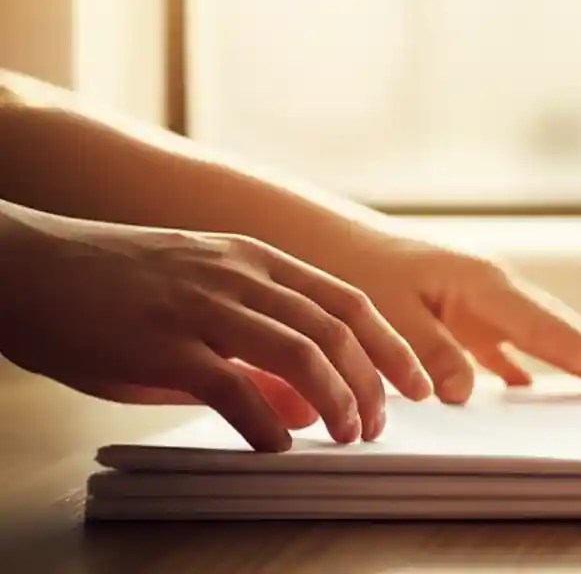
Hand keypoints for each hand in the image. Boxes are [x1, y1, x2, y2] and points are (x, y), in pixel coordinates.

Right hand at [0, 208, 429, 450]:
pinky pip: (233, 386)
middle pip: (337, 328)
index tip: (418, 382)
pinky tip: (277, 446)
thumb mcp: (195, 305)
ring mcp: (201, 304)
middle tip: (383, 423)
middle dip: (374, 380)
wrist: (22, 264)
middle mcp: (238, 274)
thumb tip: (306, 406)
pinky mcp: (160, 342)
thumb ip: (253, 352)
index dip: (390, 345)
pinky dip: (266, 422)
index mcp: (252, 258)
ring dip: (337, 401)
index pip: (346, 301)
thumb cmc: (109, 284)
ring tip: (348, 436)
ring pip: (300, 352)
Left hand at [333, 230, 580, 404]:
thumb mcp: (388, 313)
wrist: (327, 240)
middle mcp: (494, 290)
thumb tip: (464, 394)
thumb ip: (430, 352)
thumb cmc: (356, 268)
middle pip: (564, 330)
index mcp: (485, 284)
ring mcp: (482, 302)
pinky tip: (539, 394)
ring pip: (544, 337)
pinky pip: (512, 346)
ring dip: (578, 365)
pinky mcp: (465, 314)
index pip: (553, 330)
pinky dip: (533, 369)